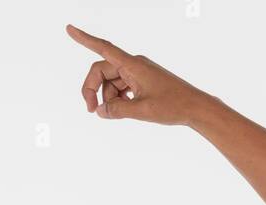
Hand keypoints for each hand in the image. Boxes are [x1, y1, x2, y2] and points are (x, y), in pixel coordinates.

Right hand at [66, 24, 208, 124]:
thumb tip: (100, 111)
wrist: (196, 108)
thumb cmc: (174, 106)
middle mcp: (134, 64)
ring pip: (112, 82)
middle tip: (91, 111)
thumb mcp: (142, 111)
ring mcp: (139, 72)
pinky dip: (119, 98)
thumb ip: (117, 110)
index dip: (84, 39)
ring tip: (115, 114)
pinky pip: (122, 86)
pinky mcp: (143, 81)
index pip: (103, 48)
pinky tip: (125, 110)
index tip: (69, 29)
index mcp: (132, 64)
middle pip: (102, 71)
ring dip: (108, 98)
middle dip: (93, 89)